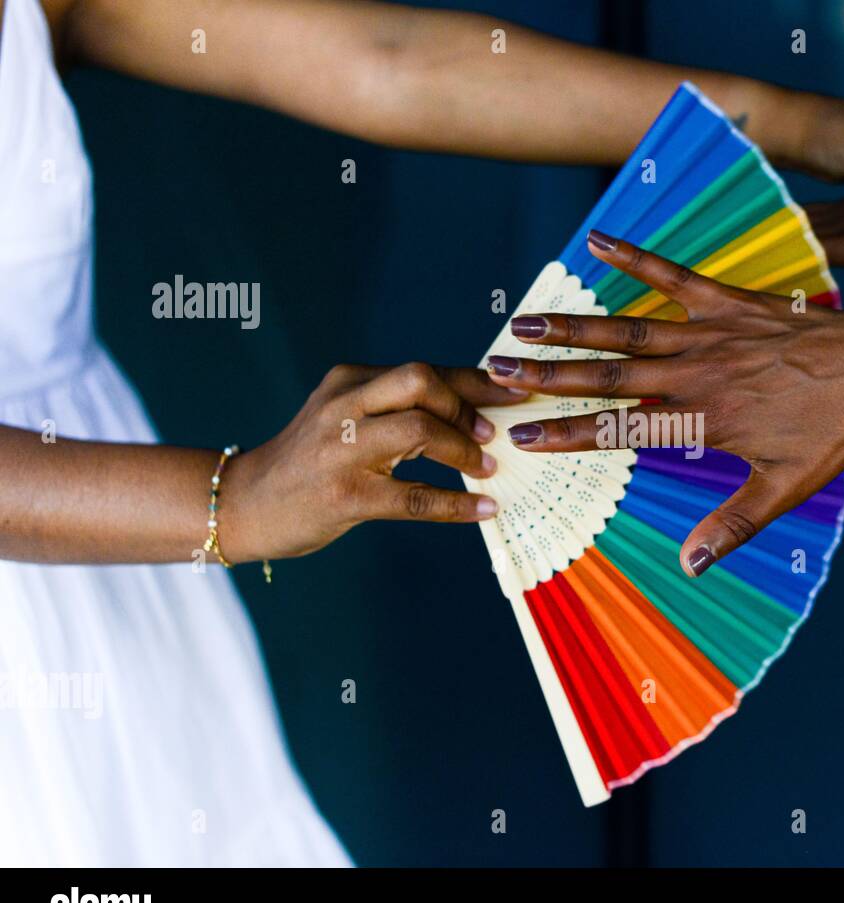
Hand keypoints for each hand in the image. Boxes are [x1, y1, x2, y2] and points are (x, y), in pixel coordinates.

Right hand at [220, 363, 525, 561]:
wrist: (244, 503)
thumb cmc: (310, 462)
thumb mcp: (344, 417)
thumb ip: (394, 407)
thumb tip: (472, 410)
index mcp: (349, 381)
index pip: (424, 369)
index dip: (476, 380)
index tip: (514, 392)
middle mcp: (345, 405)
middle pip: (421, 380)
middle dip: (467, 404)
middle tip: (491, 433)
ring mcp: (343, 450)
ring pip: (420, 430)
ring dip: (464, 450)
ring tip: (487, 467)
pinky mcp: (347, 496)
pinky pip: (415, 496)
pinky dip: (457, 503)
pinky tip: (482, 509)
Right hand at [486, 232, 843, 577]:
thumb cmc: (836, 426)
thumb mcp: (789, 486)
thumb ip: (734, 524)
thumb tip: (692, 567)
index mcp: (705, 419)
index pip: (624, 430)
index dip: (571, 434)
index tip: (525, 437)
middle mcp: (697, 373)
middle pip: (610, 376)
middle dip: (551, 377)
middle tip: (500, 372)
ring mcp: (710, 333)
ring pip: (628, 330)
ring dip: (574, 327)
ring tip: (526, 323)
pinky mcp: (728, 302)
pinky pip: (674, 278)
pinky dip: (636, 259)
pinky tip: (598, 241)